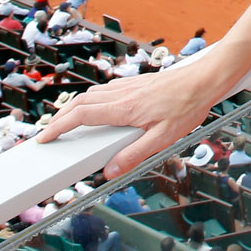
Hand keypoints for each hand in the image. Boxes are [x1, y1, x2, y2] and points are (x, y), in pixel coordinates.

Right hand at [34, 46, 241, 178]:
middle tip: (48, 133)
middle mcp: (123, 94)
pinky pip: (106, 90)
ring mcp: (129, 86)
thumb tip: (109, 171)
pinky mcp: (137, 83)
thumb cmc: (188, 106)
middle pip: (80, 103)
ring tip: (66, 123)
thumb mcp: (164, 138)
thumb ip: (135, 155)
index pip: (81, 116)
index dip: (59, 127)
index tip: (44, 138)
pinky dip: (91, 100)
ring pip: (92, 95)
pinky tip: (96, 108)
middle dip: (59, 118)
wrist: (205, 79)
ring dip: (74, 108)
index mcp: (125, 108)